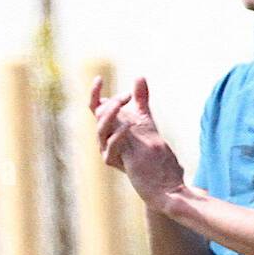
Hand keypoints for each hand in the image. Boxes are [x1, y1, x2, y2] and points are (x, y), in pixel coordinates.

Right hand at [90, 76, 185, 209]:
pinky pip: (110, 148)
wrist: (158, 177)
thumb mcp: (145, 120)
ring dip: (110, 115)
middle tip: (127, 96)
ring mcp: (106, 150)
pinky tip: (129, 125)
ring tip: (123, 104)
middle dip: (112, 103)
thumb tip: (139, 76)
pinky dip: (118, 135)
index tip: (100, 79)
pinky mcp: (112, 162)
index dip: (95, 93)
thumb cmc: (148, 149)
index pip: (96, 106)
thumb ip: (141, 99)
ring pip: (100, 130)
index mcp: (108, 125)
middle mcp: (104, 137)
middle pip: (98, 116)